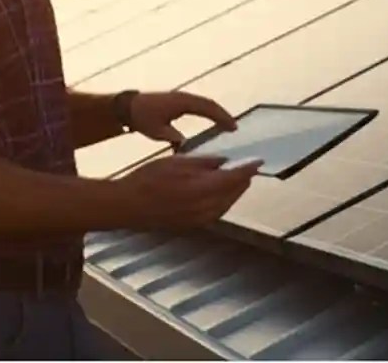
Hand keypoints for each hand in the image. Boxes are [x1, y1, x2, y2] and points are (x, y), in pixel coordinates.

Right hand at [116, 154, 258, 229]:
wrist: (128, 206)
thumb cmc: (148, 179)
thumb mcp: (177, 162)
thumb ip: (204, 163)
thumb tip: (224, 162)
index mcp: (203, 189)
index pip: (235, 178)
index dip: (249, 168)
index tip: (259, 161)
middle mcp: (205, 208)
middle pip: (234, 193)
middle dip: (243, 180)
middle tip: (248, 168)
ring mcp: (199, 220)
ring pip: (226, 204)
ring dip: (234, 191)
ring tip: (237, 179)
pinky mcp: (192, 226)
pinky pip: (215, 212)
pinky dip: (222, 201)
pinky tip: (219, 193)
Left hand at [127, 90, 235, 147]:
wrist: (128, 106)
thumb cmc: (142, 117)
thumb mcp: (156, 130)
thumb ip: (172, 137)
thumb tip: (186, 144)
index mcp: (182, 102)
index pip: (207, 107)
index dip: (221, 117)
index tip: (232, 127)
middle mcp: (184, 97)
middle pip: (209, 104)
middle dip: (223, 115)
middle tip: (234, 128)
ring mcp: (182, 98)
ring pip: (205, 104)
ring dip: (217, 113)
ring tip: (228, 125)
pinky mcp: (178, 101)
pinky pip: (198, 105)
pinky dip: (208, 112)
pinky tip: (212, 122)